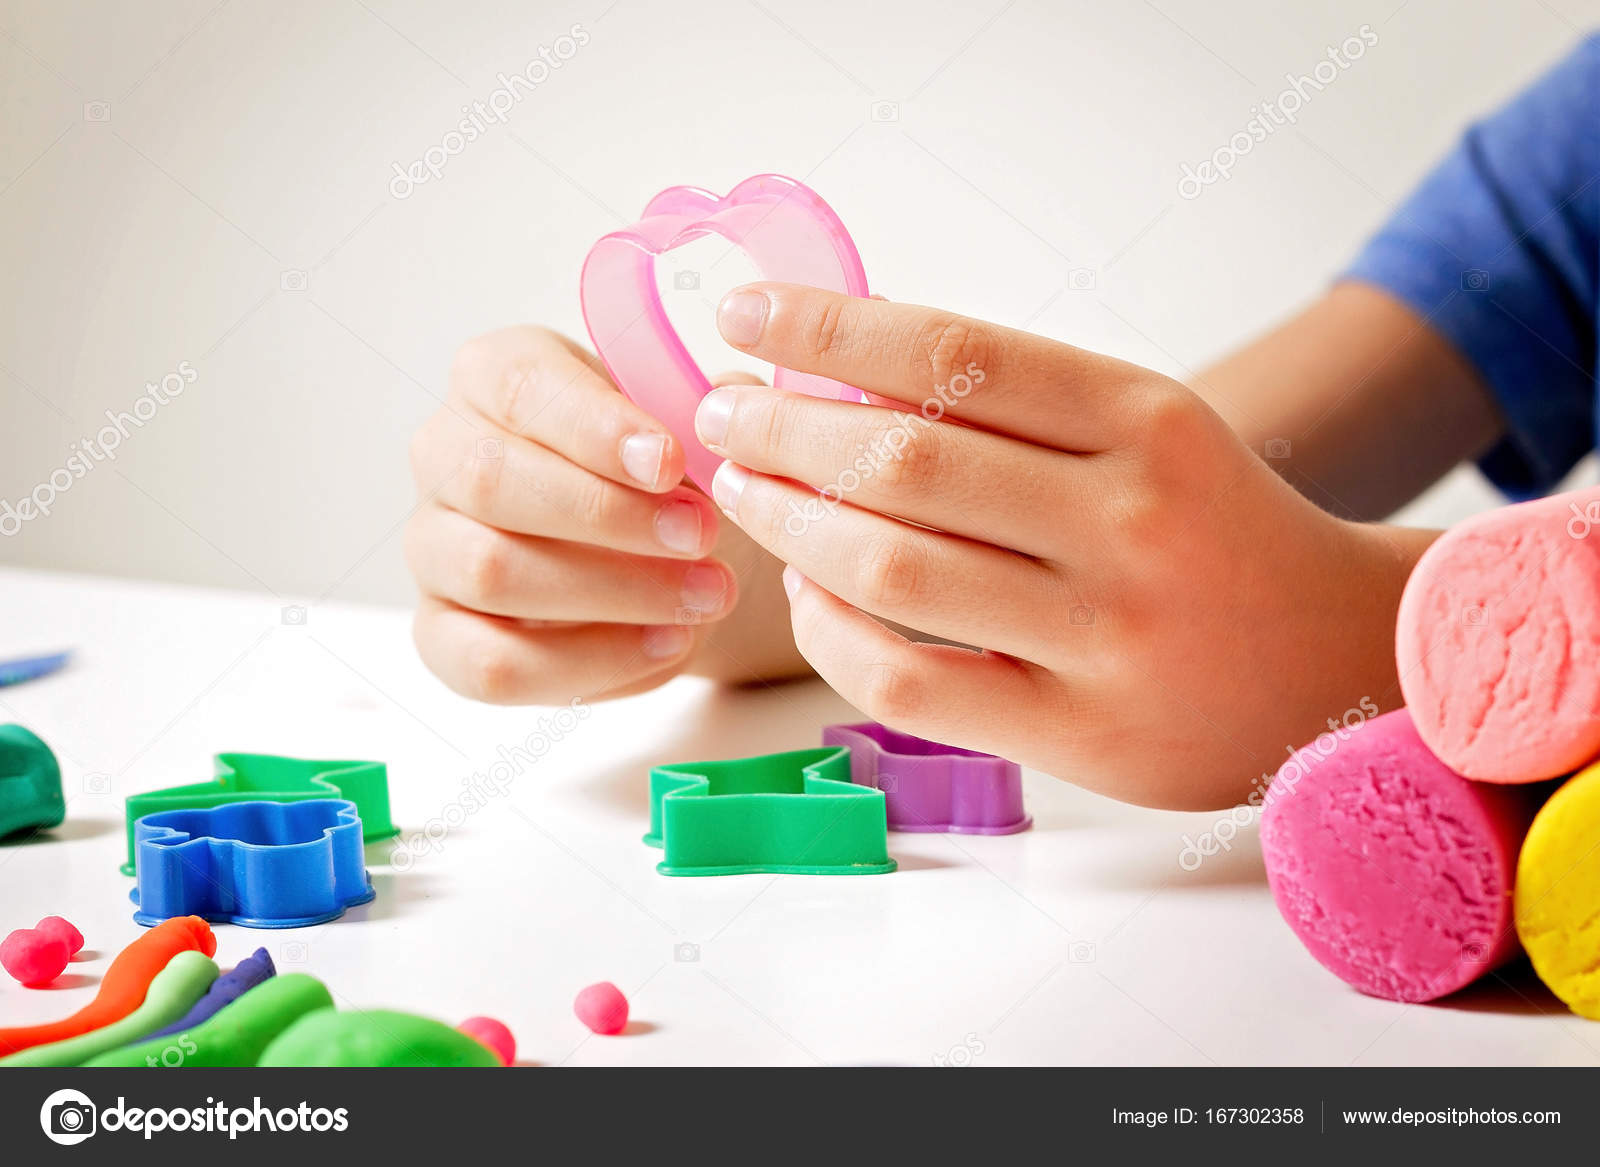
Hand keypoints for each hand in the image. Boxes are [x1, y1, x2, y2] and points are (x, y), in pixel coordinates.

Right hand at [405, 326, 805, 704]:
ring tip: (707, 595)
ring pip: (490, 572)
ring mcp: (431, 550)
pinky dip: (590, 661)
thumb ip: (700, 407)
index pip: (519, 386)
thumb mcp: (683, 422)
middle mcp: (443, 457)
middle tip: (701, 535)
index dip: (594, 427)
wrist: (656, 554)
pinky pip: (491, 663)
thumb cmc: (657, 472)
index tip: (671, 463)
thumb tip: (724, 403)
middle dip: (606, 515)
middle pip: (490, 481)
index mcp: (492, 377)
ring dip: (612, 590)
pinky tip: (668, 643)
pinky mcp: (443, 636)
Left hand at [697, 285, 1430, 808]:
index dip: (830, 327)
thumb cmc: (1215, 530)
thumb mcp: (1150, 432)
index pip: (956, 352)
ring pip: (891, 566)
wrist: (1339, 657)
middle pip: (904, 458)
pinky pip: (909, 682)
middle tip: (722, 417)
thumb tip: (841, 372)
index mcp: (1148, 419)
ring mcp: (1107, 634)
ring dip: (788, 523)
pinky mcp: (1083, 733)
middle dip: (783, 429)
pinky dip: (833, 633)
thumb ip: (1020, 408)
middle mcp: (1131, 519)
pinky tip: (808, 595)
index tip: (748, 316)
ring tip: (743, 493)